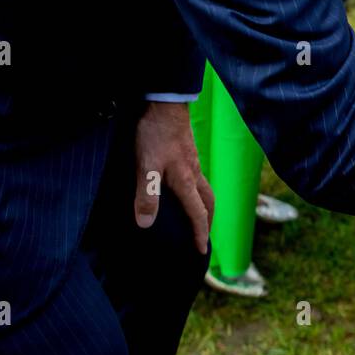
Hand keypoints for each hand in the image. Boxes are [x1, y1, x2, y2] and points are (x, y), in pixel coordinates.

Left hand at [133, 101, 213, 254]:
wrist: (165, 103)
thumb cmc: (155, 134)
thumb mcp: (146, 166)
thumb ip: (147, 195)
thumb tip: (146, 224)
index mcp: (186, 181)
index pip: (197, 213)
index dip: (199, 234)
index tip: (201, 251)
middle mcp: (194, 174)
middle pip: (209, 202)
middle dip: (208, 222)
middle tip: (204, 237)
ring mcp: (192, 162)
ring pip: (205, 189)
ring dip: (205, 206)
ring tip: (197, 216)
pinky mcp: (186, 153)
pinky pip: (198, 178)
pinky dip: (197, 191)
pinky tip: (183, 188)